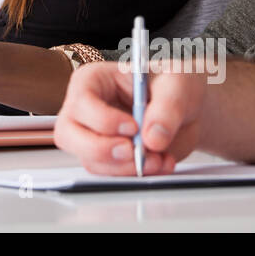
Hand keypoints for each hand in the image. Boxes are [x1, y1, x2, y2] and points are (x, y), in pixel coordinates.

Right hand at [54, 61, 205, 175]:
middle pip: (69, 135)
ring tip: (158, 158)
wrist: (185, 110)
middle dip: (102, 150)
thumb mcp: (175, 84)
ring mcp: (92, 137)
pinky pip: (110, 174)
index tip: (133, 127)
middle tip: (134, 153)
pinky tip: (158, 163)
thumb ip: (167, 108)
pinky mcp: (106, 159)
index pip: (81, 102)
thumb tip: (152, 138)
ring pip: (90, 161)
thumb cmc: (171, 86)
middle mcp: (84, 110)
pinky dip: (135, 174)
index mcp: (92, 80)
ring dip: (126, 167)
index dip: (103, 119)